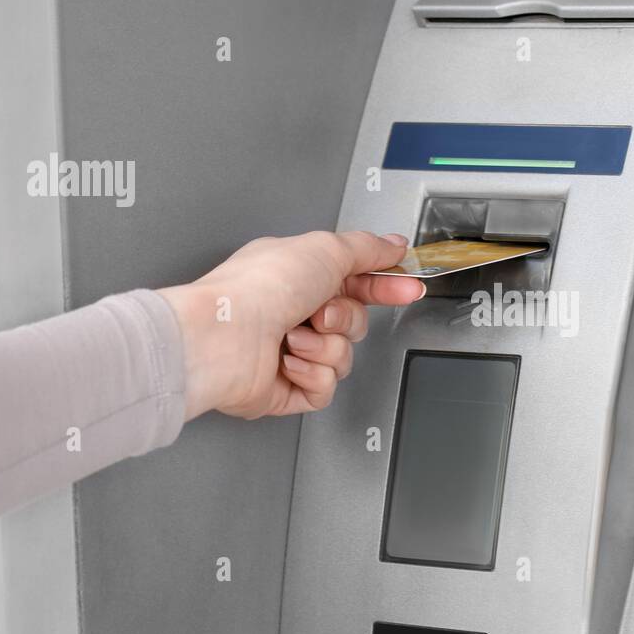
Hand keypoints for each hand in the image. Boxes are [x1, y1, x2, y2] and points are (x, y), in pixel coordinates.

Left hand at [157, 231, 423, 419]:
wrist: (223, 337)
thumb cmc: (258, 289)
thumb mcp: (324, 249)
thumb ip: (367, 248)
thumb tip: (393, 244)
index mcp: (298, 275)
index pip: (356, 282)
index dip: (386, 285)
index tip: (410, 288)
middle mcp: (292, 312)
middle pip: (354, 323)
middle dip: (344, 320)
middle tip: (321, 313)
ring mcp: (289, 351)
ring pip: (342, 357)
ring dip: (325, 347)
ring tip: (293, 338)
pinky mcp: (285, 388)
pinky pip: (326, 389)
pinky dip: (311, 375)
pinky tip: (288, 363)